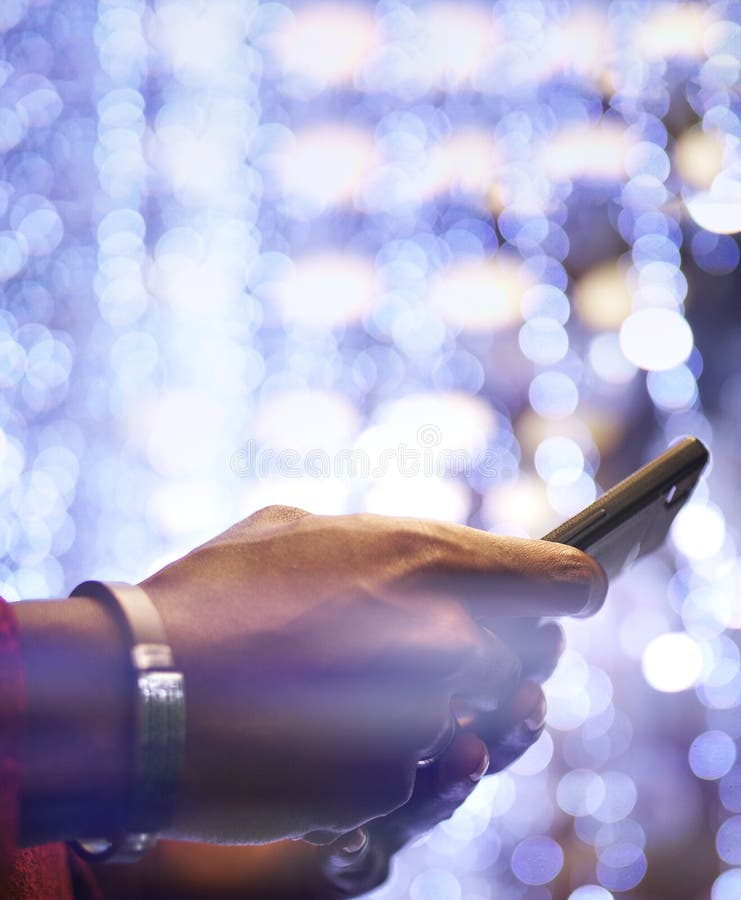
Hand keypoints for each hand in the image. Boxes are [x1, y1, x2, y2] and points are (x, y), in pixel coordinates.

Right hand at [140, 505, 604, 844]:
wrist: (140, 693)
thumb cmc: (209, 597)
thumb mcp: (288, 530)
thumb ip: (368, 540)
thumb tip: (409, 553)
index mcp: (424, 557)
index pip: (559, 577)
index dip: (570, 586)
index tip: (572, 595)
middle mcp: (444, 636)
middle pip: (524, 654)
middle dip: (503, 650)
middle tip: (460, 644)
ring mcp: (423, 717)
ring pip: (473, 717)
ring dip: (445, 704)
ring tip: (380, 687)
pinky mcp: (389, 785)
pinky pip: (416, 766)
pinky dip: (388, 752)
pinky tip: (329, 731)